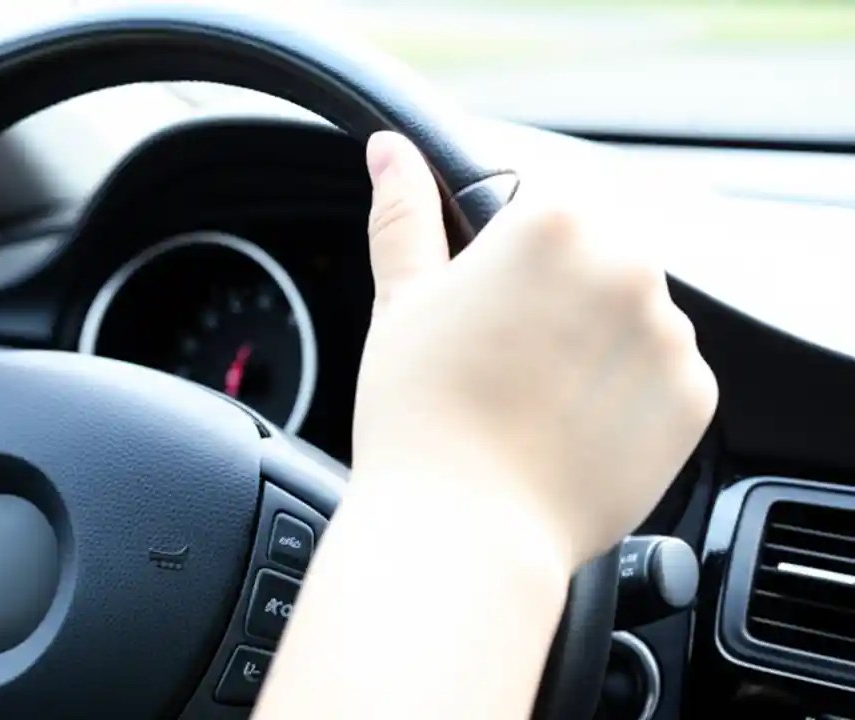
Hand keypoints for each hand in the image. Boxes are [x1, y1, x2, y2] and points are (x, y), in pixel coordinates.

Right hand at [353, 132, 716, 567]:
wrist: (464, 532)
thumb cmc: (421, 417)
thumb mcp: (401, 301)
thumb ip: (404, 214)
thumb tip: (389, 150)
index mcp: (555, 224)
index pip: (546, 205)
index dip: (508, 253)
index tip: (486, 300)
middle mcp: (629, 265)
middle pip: (597, 254)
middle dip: (558, 292)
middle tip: (503, 355)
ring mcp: (670, 334)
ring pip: (630, 313)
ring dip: (595, 339)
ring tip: (533, 398)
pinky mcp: (694, 397)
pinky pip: (660, 373)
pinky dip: (624, 391)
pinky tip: (568, 424)